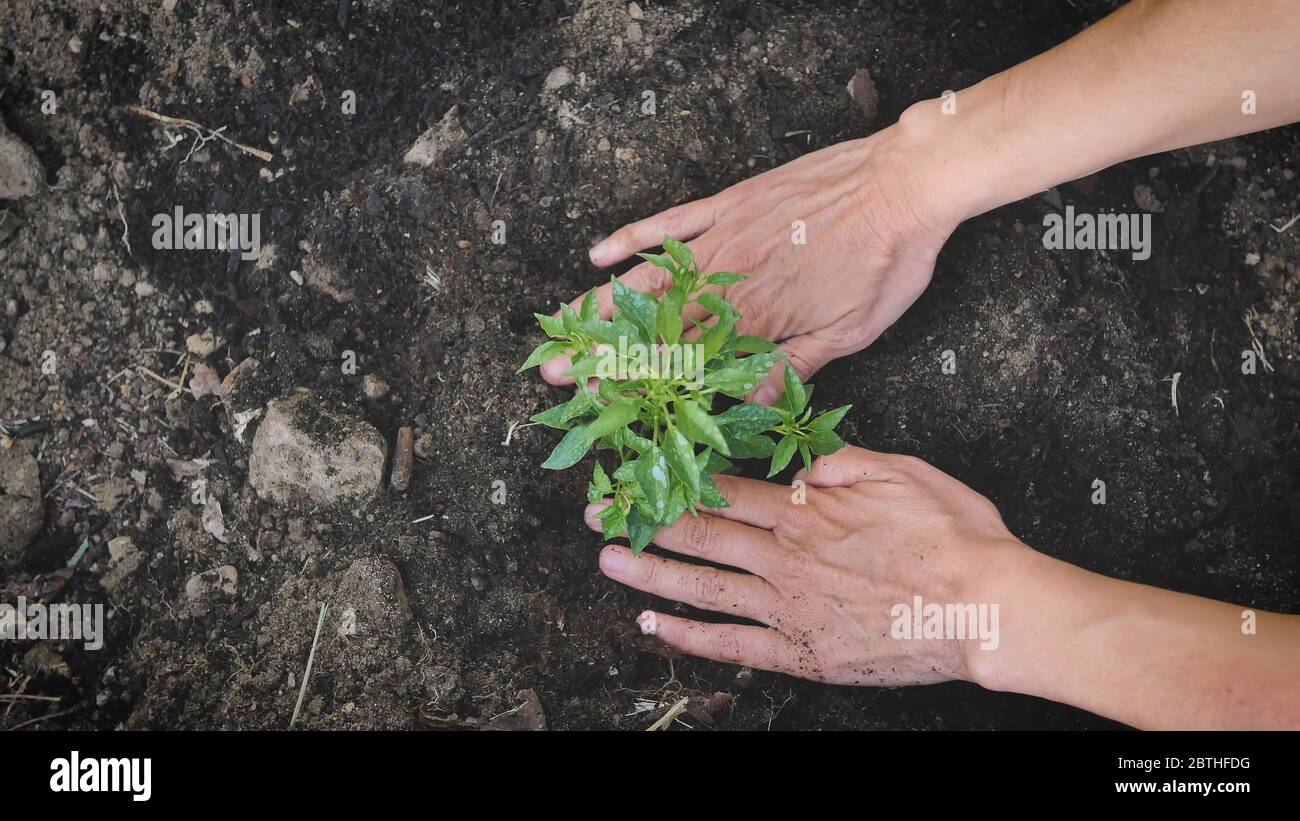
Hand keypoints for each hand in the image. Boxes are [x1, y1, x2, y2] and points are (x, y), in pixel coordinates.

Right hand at [543, 122, 956, 404]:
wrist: (905, 183)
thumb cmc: (886, 262)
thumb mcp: (852, 331)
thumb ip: (795, 368)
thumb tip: (752, 407)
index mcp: (755, 317)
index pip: (681, 358)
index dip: (635, 381)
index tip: (597, 399)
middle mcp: (725, 278)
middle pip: (649, 319)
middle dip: (598, 348)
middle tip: (556, 367)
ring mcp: (722, 235)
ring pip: (646, 274)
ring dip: (600, 301)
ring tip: (561, 322)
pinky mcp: (730, 201)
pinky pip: (670, 222)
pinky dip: (632, 236)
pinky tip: (599, 252)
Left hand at [584, 445, 1029, 685]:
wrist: (986, 610)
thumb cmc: (955, 538)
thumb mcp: (901, 472)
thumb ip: (840, 459)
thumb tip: (797, 454)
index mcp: (807, 510)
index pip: (724, 490)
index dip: (675, 479)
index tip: (637, 470)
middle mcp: (785, 558)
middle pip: (700, 534)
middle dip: (643, 521)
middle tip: (598, 514)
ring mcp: (788, 608)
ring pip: (704, 586)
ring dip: (650, 572)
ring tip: (607, 561)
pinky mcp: (802, 652)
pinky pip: (732, 644)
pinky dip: (689, 635)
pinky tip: (655, 626)